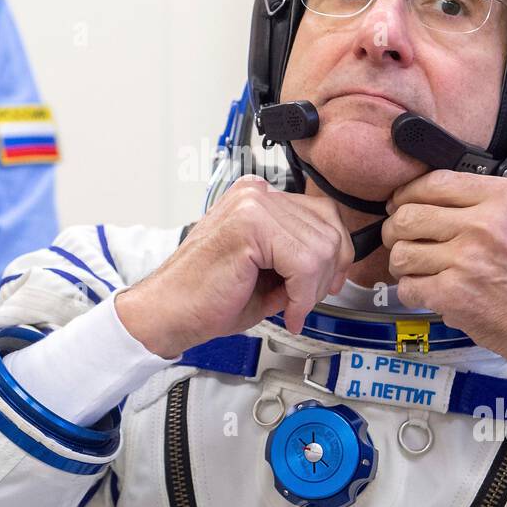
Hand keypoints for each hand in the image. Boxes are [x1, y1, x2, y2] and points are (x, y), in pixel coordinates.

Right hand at [116, 175, 353, 358]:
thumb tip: (338, 263)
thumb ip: (300, 257)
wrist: (169, 312)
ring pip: (322, 247)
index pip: (323, 214)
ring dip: (314, 289)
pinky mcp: (250, 224)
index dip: (334, 255)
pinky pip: (305, 263)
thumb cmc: (208, 295)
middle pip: (329, 229)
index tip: (327, 283)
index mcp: (257, 197)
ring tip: (290, 307)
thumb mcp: (268, 270)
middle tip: (306, 301)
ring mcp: (252, 204)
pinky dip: (302, 296)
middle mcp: (255, 193)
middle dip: (328, 274)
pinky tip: (286, 310)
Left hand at [383, 170, 506, 364]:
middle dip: (396, 229)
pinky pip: (408, 288)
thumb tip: (447, 201)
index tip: (401, 203)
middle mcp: (486, 222)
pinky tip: (430, 295)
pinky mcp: (453, 294)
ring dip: (403, 264)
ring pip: (401, 252)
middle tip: (401, 240)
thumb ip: (496, 205)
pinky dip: (412, 293)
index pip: (437, 181)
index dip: (409, 193)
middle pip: (409, 214)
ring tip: (418, 271)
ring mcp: (467, 259)